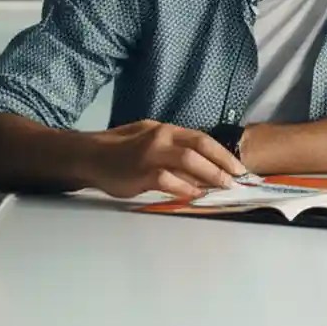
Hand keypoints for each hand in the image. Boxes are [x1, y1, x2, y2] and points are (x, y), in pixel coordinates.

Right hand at [84, 120, 246, 198]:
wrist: (88, 156)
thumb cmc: (120, 148)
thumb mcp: (149, 137)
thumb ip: (173, 147)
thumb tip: (201, 163)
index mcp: (166, 130)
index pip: (202, 139)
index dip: (223, 153)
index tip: (238, 167)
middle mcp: (161, 138)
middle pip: (200, 148)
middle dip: (222, 165)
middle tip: (236, 180)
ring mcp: (151, 155)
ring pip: (189, 162)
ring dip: (210, 176)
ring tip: (222, 188)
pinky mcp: (140, 174)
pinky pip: (169, 181)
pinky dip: (185, 188)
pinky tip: (195, 195)